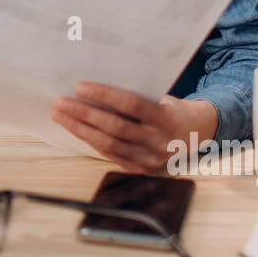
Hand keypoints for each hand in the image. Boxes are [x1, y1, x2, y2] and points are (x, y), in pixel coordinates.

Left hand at [50, 81, 217, 173]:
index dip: (104, 95)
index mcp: (166, 118)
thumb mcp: (160, 98)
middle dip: (83, 114)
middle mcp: (159, 142)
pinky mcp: (141, 169)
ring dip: (80, 129)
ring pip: (108, 144)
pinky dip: (91, 141)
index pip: (130, 104)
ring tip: (61, 115)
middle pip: (114, 127)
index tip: (80, 87)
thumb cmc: (171, 109)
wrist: (196, 134)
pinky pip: (110, 154)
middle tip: (61, 103)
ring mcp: (150, 159)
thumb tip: (94, 90)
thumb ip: (135, 98)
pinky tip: (76, 129)